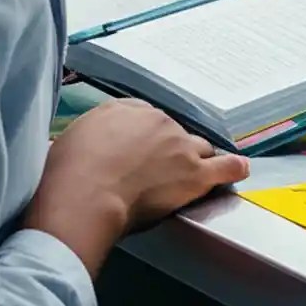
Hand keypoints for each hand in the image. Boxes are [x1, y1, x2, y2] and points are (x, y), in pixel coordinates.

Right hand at [22, 99, 249, 275]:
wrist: (84, 195)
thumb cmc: (65, 174)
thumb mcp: (68, 141)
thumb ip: (88, 138)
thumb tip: (87, 147)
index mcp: (124, 109)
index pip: (145, 118)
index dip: (145, 138)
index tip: (139, 152)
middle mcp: (158, 120)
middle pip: (174, 134)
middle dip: (168, 151)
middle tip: (154, 173)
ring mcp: (181, 146)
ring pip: (199, 149)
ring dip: (195, 162)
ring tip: (186, 178)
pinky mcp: (195, 173)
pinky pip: (226, 166)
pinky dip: (234, 168)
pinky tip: (239, 169)